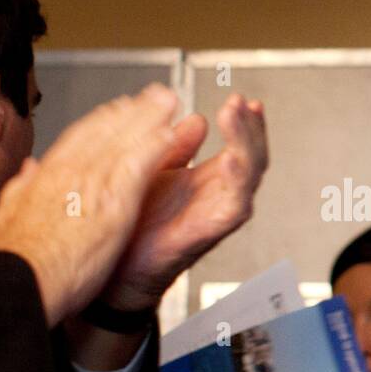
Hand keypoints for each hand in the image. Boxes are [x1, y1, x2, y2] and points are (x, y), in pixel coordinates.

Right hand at [0, 85, 182, 326]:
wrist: (21, 281)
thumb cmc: (16, 260)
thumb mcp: (8, 216)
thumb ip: (20, 189)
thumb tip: (28, 170)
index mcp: (47, 176)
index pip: (78, 138)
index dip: (102, 122)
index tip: (117, 110)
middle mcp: (70, 172)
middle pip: (105, 130)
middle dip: (131, 111)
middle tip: (152, 96)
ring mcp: (93, 184)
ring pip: (125, 140)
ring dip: (149, 118)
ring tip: (168, 103)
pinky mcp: (114, 203)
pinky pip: (139, 165)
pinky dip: (156, 147)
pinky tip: (171, 135)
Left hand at [101, 94, 267, 311]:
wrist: (117, 271)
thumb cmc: (136, 229)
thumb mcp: (155, 173)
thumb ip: (176, 147)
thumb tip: (194, 120)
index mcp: (207, 180)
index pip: (239, 145)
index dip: (244, 122)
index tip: (242, 100)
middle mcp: (218, 195)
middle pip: (253, 155)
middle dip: (250, 127)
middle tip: (242, 103)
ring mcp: (216, 212)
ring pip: (250, 175)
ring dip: (247, 143)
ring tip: (238, 116)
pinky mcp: (209, 230)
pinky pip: (234, 205)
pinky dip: (238, 180)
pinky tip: (233, 159)